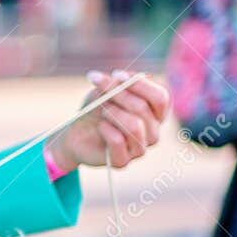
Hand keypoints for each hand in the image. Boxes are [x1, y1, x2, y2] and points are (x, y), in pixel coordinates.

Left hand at [49, 70, 169, 171]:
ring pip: (134, 126)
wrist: (76, 135)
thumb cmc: (96, 110)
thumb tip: (122, 77)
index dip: (139, 84)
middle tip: (100, 90)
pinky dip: (106, 129)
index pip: (160, 98)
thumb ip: (115, 84)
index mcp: (155, 114)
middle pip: (143, 109)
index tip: (116, 74)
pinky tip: (100, 126)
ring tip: (102, 110)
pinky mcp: (122, 161)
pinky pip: (118, 141)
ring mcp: (139, 149)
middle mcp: (152, 132)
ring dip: (113, 113)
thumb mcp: (104, 92)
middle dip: (118, 95)